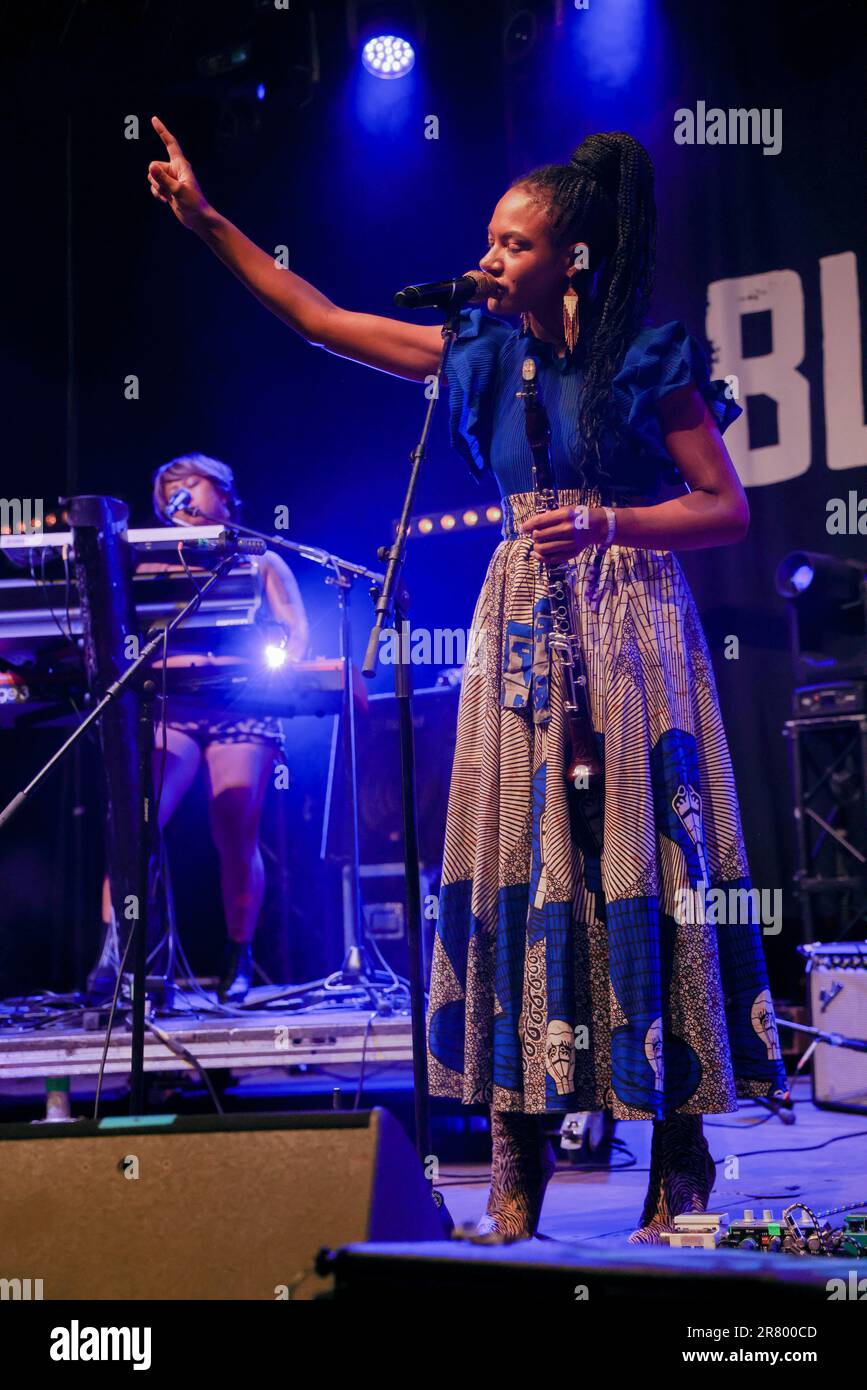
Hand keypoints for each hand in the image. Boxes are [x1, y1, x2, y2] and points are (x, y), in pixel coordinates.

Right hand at [147, 116, 210, 230]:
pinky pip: (154, 186)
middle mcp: (174, 169)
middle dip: (157, 178)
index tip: (154, 119)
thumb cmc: (194, 204)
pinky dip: (157, 194)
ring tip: (170, 196)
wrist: (198, 219)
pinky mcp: (167, 188)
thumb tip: (151, 167)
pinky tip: (166, 201)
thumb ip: (164, 179)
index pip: (170, 143)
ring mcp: (170, 179)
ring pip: (152, 177)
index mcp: (181, 165)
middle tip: (170, 190)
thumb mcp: (178, 191)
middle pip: (154, 166)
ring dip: (157, 188)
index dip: (162, 131)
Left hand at [519, 505, 607, 562]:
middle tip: (535, 535)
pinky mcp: (571, 553)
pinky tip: (536, 554)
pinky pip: (551, 559)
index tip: (522, 529)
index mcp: (564, 515)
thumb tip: (529, 526)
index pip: (539, 521)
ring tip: (537, 544)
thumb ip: (549, 517)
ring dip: (536, 547)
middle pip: (539, 536)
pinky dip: (540, 558)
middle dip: (533, 536)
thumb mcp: (565, 509)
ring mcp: (570, 542)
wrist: (598, 526)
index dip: (527, 526)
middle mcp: (567, 529)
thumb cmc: (578, 516)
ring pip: (542, 549)